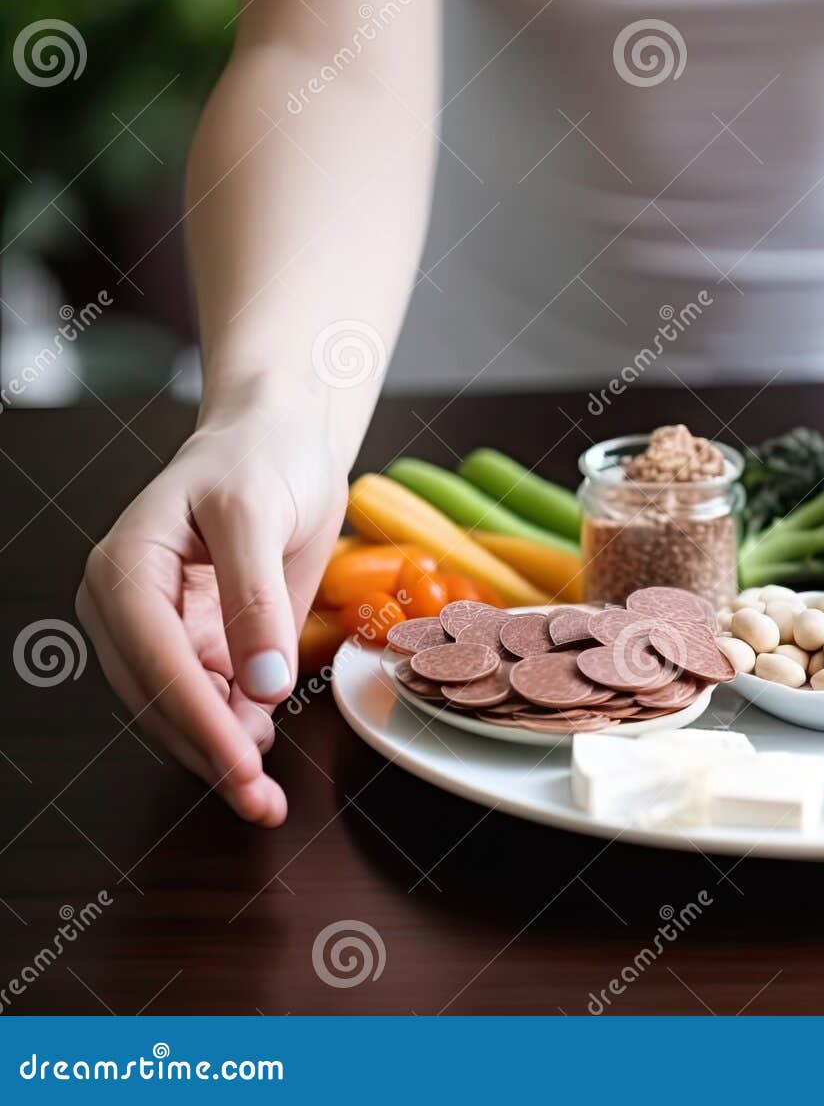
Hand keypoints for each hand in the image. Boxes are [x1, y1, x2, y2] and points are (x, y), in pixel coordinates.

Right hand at [76, 406, 347, 824]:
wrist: (277, 441)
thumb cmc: (260, 460)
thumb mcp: (259, 515)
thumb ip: (256, 601)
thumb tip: (261, 687)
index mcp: (124, 568)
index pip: (154, 662)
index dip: (197, 720)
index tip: (241, 767)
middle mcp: (127, 606)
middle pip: (158, 700)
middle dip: (208, 755)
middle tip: (262, 804)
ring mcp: (158, 629)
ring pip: (177, 711)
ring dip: (218, 754)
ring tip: (265, 791)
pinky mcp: (194, 640)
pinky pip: (207, 698)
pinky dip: (232, 728)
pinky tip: (261, 744)